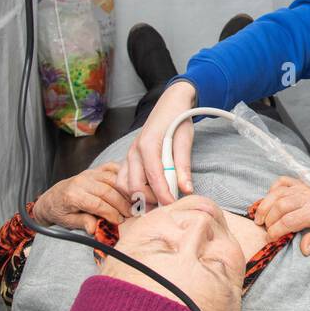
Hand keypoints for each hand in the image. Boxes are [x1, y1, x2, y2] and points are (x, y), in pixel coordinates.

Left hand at [34, 163, 133, 233]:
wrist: (51, 199)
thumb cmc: (60, 212)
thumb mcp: (68, 222)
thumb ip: (82, 223)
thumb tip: (94, 229)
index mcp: (73, 196)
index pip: (98, 204)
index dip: (112, 213)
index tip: (121, 221)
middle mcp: (81, 181)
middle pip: (108, 190)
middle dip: (122, 203)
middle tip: (131, 213)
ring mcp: (88, 173)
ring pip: (112, 178)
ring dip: (125, 190)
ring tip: (133, 202)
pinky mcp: (94, 170)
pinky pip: (111, 167)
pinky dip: (122, 173)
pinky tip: (129, 184)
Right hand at [119, 79, 198, 208]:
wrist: (170, 104)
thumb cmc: (178, 120)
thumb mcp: (185, 140)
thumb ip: (183, 166)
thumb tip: (186, 189)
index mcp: (148, 145)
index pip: (153, 177)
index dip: (163, 195)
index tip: (173, 205)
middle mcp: (134, 151)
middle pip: (134, 185)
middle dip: (149, 200)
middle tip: (166, 206)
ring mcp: (129, 155)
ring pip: (123, 185)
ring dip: (138, 197)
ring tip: (157, 200)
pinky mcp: (129, 159)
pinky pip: (123, 180)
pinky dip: (132, 190)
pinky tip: (148, 193)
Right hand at [252, 176, 309, 255]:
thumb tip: (304, 250)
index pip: (288, 222)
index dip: (274, 232)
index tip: (269, 239)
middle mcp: (308, 196)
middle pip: (279, 206)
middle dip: (268, 219)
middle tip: (265, 230)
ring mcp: (303, 187)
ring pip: (277, 193)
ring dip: (265, 205)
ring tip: (259, 218)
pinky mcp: (301, 182)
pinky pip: (282, 181)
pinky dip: (273, 189)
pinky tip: (269, 200)